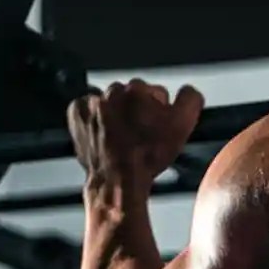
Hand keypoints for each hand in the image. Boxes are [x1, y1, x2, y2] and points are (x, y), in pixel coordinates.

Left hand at [67, 79, 203, 183]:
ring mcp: (93, 102)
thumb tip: (188, 92)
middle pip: (133, 95)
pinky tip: (105, 131)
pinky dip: (95, 116)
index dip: (162, 110)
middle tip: (141, 133)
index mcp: (139, 90)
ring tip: (123, 136)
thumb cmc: (148, 156)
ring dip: (117, 113)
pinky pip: (87, 107)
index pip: (157, 92)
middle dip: (138, 110)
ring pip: (111, 101)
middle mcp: (114, 92)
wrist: (118, 179)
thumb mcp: (184, 126)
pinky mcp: (78, 115)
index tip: (159, 124)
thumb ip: (191, 100)